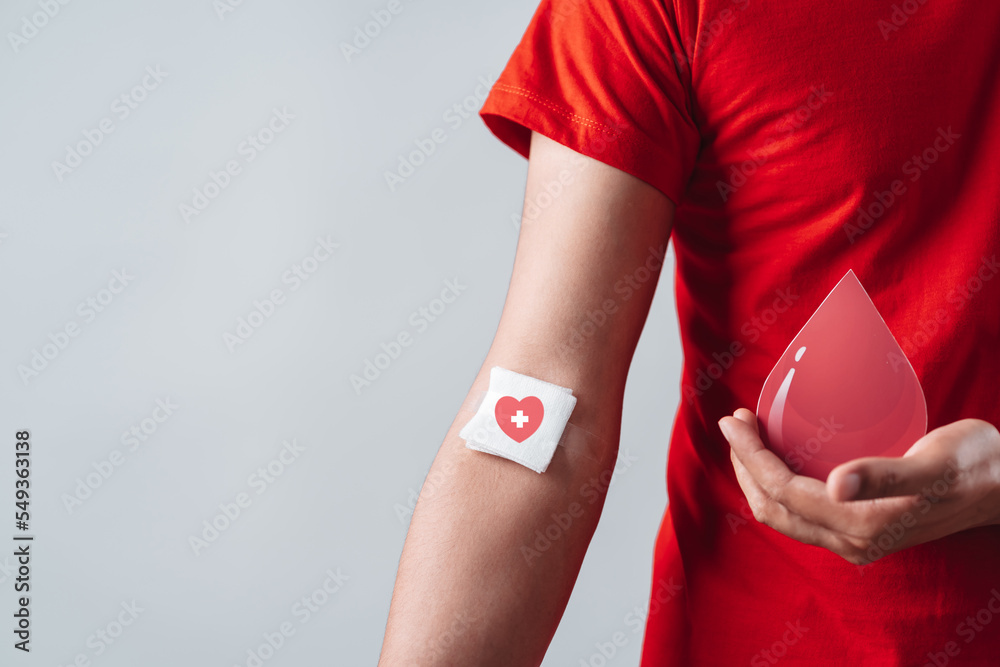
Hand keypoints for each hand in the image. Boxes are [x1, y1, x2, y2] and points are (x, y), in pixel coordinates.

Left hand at [719, 408, 999, 564]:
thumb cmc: (974, 466)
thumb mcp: (933, 464)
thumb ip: (886, 475)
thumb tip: (836, 484)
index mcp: (861, 526)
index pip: (782, 491)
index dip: (750, 455)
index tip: (733, 419)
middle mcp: (851, 540)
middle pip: (773, 507)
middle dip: (745, 464)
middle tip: (736, 421)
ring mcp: (853, 538)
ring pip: (783, 512)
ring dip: (758, 473)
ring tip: (750, 432)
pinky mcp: (859, 528)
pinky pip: (801, 509)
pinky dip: (779, 481)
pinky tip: (781, 451)